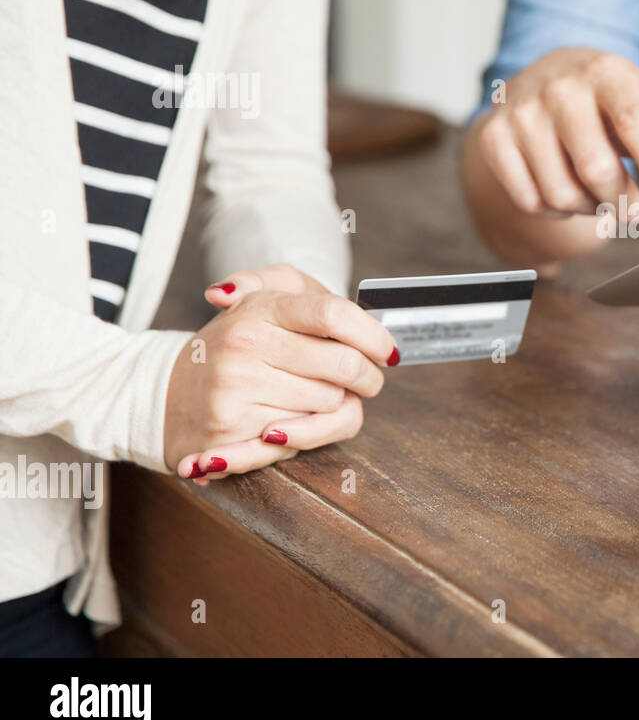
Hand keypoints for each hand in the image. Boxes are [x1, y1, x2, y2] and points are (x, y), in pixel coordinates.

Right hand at [165, 265, 397, 481]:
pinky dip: (308, 434)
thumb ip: (277, 280)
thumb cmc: (235, 344)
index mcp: (261, 307)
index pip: (334, 314)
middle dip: (365, 378)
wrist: (169, 393)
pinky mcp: (230, 431)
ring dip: (333, 406)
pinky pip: (303, 439)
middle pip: (346, 367)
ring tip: (309, 396)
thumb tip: (223, 292)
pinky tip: (291, 423)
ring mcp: (236, 388)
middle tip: (363, 380)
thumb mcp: (260, 296)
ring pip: (331, 406)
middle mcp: (245, 344)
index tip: (388, 351)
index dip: (373, 335)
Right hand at [472, 47, 638, 216]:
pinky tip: (566, 185)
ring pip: (562, 195)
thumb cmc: (612, 104)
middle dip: (625, 203)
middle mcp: (560, 87)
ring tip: (599, 191)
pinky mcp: (494, 138)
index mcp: (607, 72)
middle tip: (637, 208)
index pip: (635, 122)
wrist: (550, 77)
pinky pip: (531, 202)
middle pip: (597, 170)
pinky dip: (557, 210)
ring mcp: (521, 112)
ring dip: (591, 208)